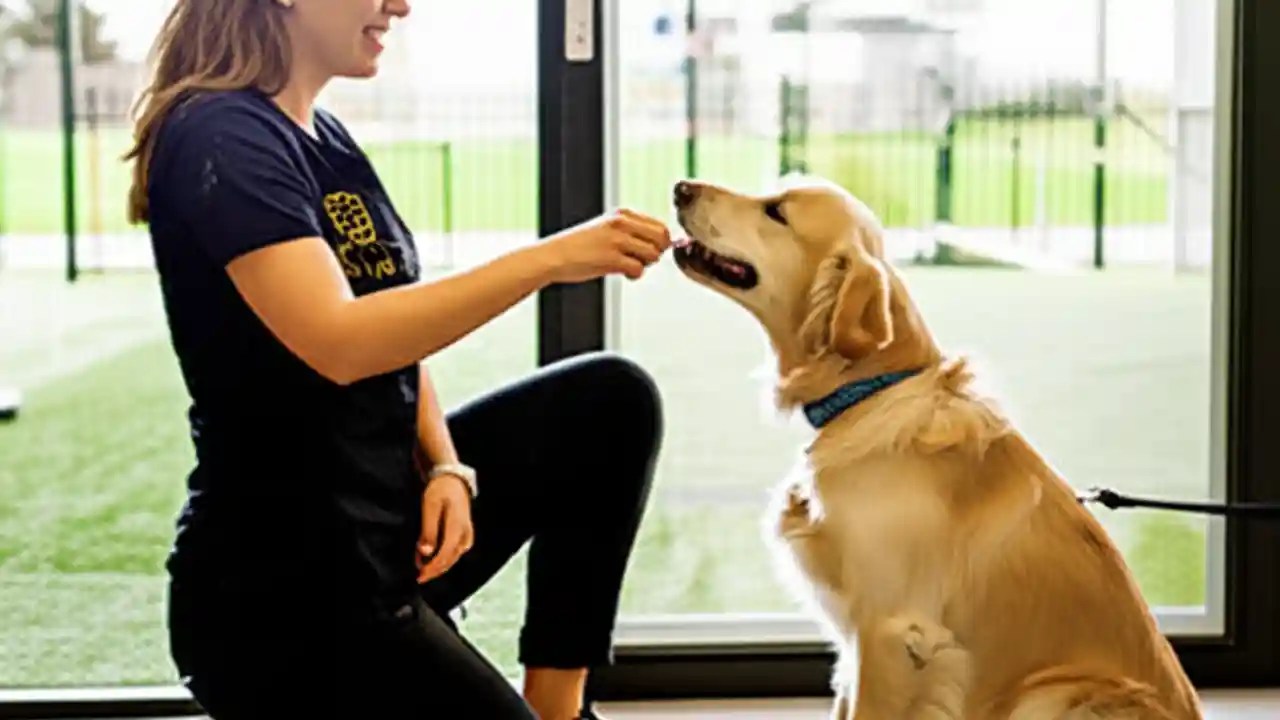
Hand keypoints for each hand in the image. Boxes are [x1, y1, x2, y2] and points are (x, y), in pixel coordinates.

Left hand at [416, 474, 474, 583]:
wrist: (452, 480)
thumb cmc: (440, 491)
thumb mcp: (430, 508)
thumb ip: (428, 531)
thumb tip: (425, 553)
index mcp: (457, 527)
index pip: (445, 555)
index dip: (432, 568)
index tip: (420, 575)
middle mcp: (465, 534)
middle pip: (450, 559)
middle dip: (434, 570)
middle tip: (419, 576)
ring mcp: (466, 534)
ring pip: (454, 557)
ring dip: (439, 565)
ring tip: (423, 567)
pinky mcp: (464, 534)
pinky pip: (455, 551)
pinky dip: (444, 558)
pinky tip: (433, 558)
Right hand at [539, 208, 671, 283]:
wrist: (553, 256)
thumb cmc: (581, 247)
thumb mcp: (608, 229)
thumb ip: (633, 233)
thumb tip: (667, 244)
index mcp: (622, 214)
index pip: (661, 226)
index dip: (659, 243)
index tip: (645, 252)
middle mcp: (621, 223)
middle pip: (662, 239)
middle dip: (656, 253)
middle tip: (640, 260)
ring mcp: (616, 240)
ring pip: (653, 254)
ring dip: (644, 265)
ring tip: (627, 266)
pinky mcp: (610, 258)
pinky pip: (638, 269)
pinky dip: (633, 275)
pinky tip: (621, 273)